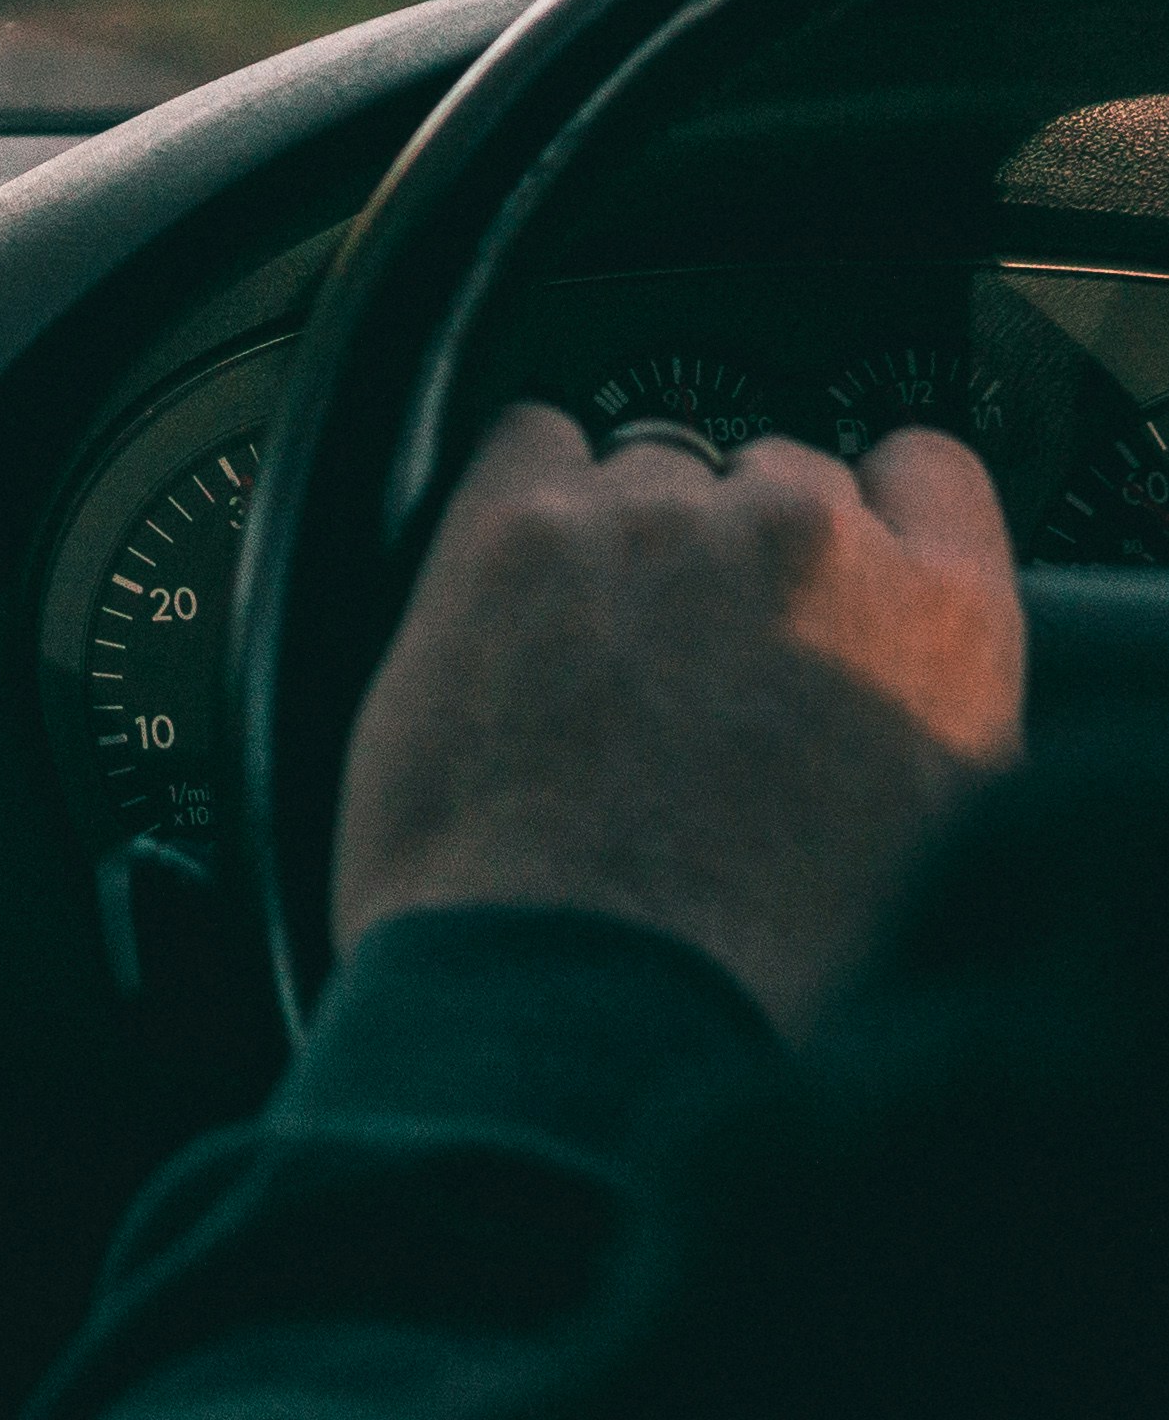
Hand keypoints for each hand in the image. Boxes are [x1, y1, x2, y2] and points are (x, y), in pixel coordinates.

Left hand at [332, 405, 1024, 1031]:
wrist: (588, 1010)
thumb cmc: (760, 974)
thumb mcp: (929, 846)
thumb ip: (919, 703)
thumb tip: (878, 658)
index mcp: (937, 622)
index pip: (929, 475)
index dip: (874, 522)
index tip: (831, 567)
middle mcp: (804, 539)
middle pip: (772, 476)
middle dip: (738, 557)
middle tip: (694, 673)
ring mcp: (655, 519)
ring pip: (649, 471)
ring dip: (628, 545)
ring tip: (590, 674)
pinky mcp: (520, 524)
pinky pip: (531, 442)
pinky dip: (525, 501)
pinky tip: (515, 598)